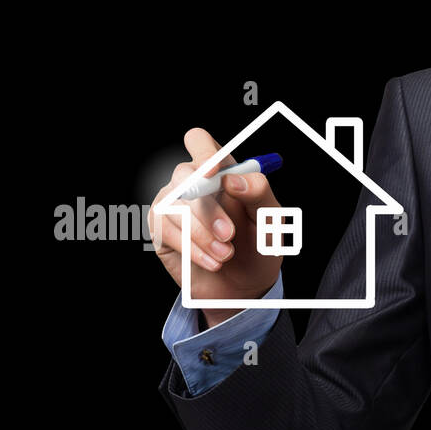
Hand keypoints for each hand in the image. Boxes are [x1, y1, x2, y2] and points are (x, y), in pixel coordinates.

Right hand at [148, 128, 283, 325]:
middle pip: (185, 176)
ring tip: (226, 255)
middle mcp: (193, 183)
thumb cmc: (258, 247)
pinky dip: (192, 249)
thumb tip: (233, 179)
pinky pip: (166, 229)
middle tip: (229, 235)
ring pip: (174, 206)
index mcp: (221, 172)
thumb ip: (259, 193)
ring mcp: (172, 204)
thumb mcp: (270, 221)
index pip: (200, 142)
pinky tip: (212, 261)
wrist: (244, 287)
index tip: (215, 174)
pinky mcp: (160, 228)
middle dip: (207, 209)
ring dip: (203, 236)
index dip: (203, 153)